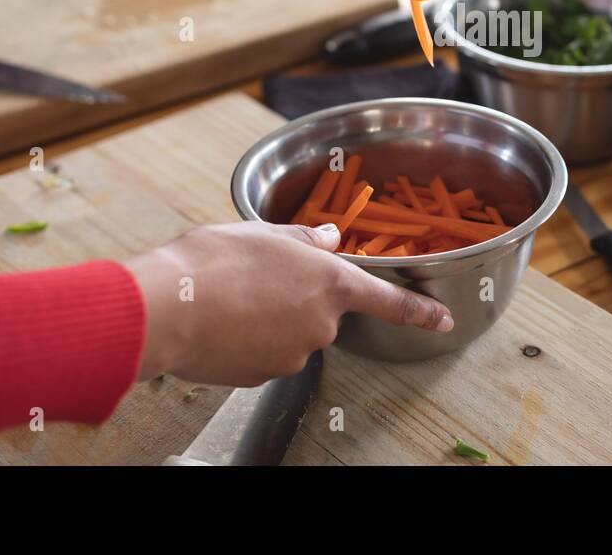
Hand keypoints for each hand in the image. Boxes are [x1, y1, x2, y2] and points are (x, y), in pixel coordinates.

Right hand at [123, 221, 452, 385]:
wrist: (166, 308)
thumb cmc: (215, 260)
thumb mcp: (263, 233)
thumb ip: (303, 240)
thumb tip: (329, 239)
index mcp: (331, 282)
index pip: (389, 300)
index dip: (420, 311)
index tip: (445, 321)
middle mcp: (321, 324)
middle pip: (322, 313)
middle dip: (296, 298)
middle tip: (253, 278)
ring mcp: (292, 355)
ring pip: (289, 333)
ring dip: (267, 318)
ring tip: (227, 296)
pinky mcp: (261, 376)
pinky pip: (262, 354)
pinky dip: (246, 340)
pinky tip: (219, 321)